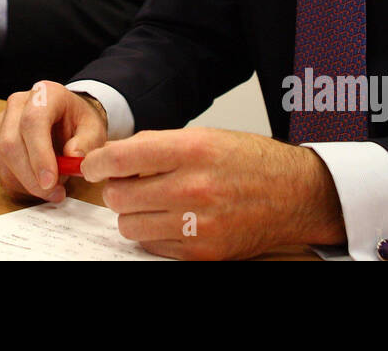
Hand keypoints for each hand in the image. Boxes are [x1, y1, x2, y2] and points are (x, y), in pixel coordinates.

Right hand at [0, 81, 108, 201]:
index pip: (33, 122)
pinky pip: (0, 169)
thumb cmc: (79, 123)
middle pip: (11, 143)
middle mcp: (17, 103)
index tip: (50, 181)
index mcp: (45, 94)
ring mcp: (2, 121)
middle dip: (30, 177)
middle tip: (54, 193)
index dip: (39, 154)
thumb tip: (73, 156)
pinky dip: (18, 185)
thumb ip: (87, 143)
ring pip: (2, 159)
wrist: (66, 118)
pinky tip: (38, 185)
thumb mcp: (94, 130)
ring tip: (52, 188)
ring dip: (25, 183)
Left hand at [83, 127, 346, 259]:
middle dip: (115, 189)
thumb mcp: (205, 136)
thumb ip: (157, 145)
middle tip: (126, 183)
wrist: (295, 195)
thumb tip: (113, 157)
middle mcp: (193, 187)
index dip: (97, 163)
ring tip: (150, 202)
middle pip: (119, 196)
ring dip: (132, 213)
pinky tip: (170, 218)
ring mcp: (198, 224)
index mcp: (192, 150)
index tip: (93, 165)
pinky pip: (152, 245)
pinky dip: (153, 232)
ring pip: (130, 225)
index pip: (122, 158)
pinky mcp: (202, 251)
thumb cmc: (251, 162)